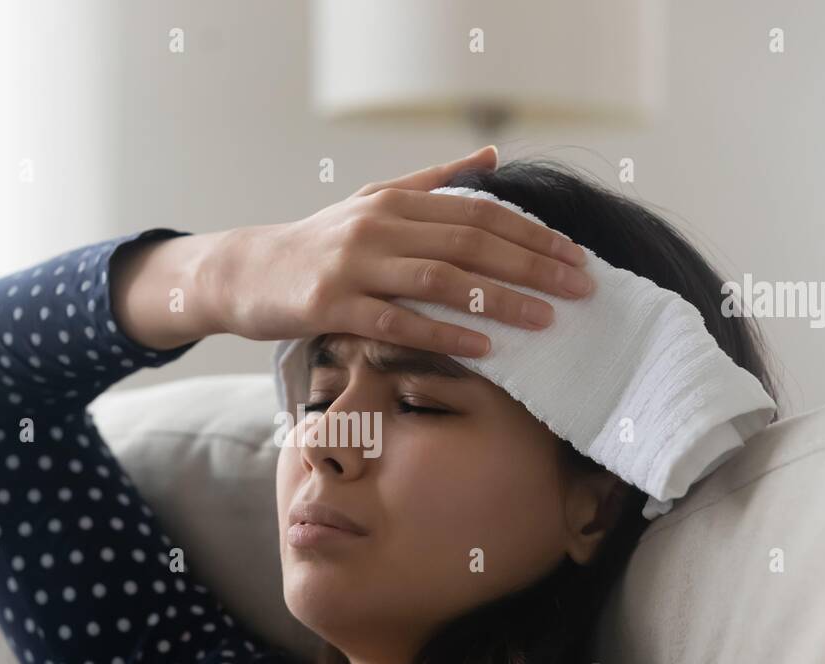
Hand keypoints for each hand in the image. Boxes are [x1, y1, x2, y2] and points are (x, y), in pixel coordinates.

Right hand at [215, 145, 591, 356]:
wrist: (245, 272)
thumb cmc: (318, 242)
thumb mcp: (373, 200)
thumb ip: (434, 181)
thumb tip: (493, 156)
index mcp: (396, 201)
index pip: (479, 213)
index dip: (532, 234)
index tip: (575, 256)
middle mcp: (379, 227)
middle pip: (471, 243)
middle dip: (532, 265)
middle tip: (578, 289)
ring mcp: (355, 267)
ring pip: (442, 281)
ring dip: (499, 300)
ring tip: (544, 319)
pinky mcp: (333, 307)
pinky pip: (399, 322)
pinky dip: (444, 333)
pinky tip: (482, 347)